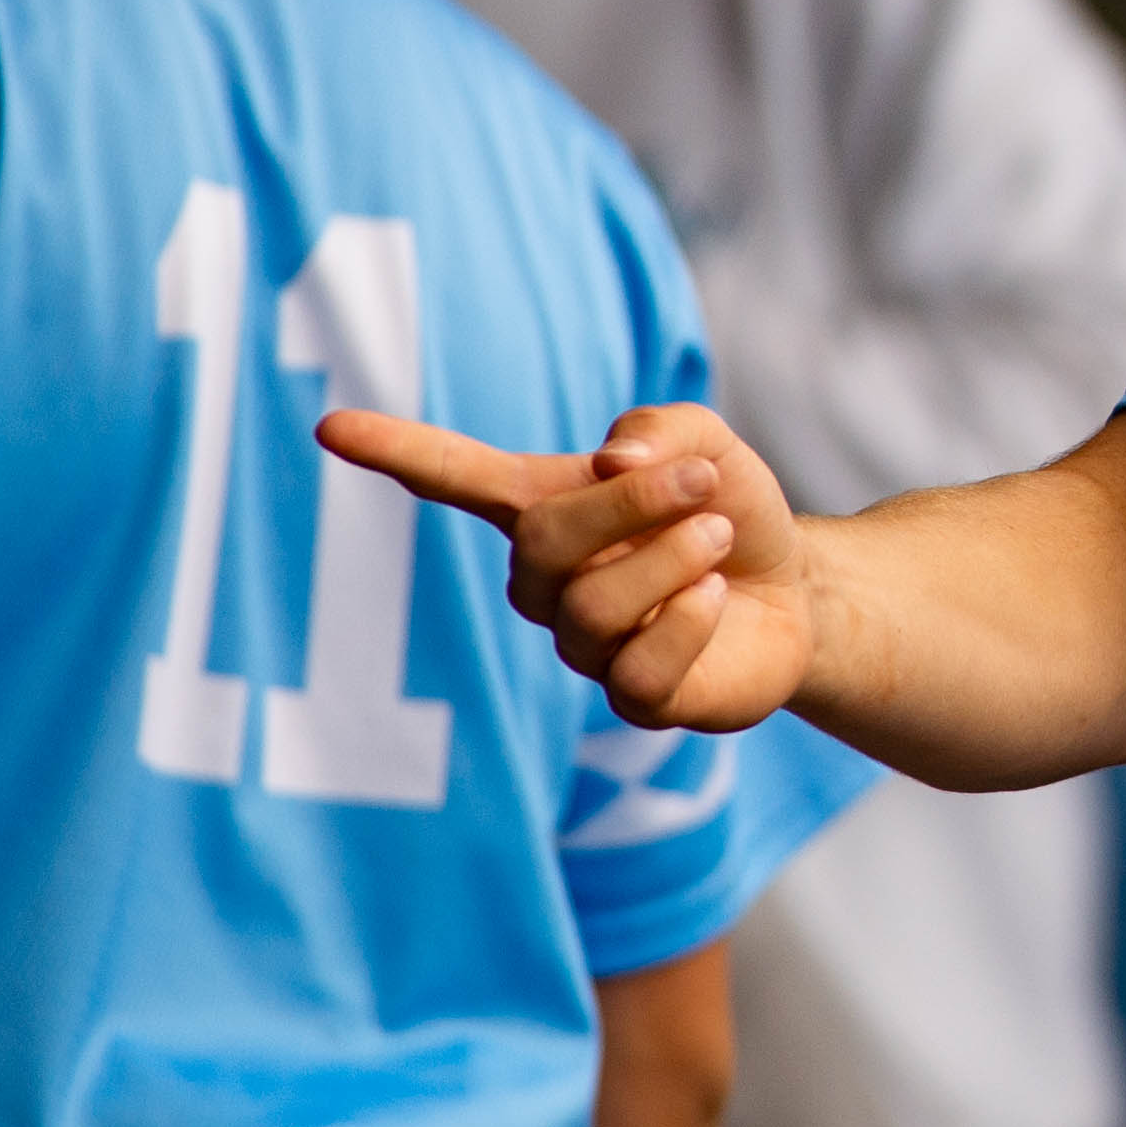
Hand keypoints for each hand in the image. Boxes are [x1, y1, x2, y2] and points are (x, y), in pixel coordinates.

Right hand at [322, 402, 819, 733]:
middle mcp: (546, 582)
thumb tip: (609, 459)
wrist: (797, 589)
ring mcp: (584, 645)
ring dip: (671, 560)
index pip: (453, 479)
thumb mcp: (708, 446)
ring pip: (591, 608)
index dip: (397, 453)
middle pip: (543, 543)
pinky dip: (688, 623)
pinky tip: (717, 599)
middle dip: (629, 503)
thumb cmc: (730, 510)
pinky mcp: (634, 699)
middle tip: (700, 481)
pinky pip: (636, 671)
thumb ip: (661, 429)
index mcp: (544, 508)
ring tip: (718, 537)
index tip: (329, 427)